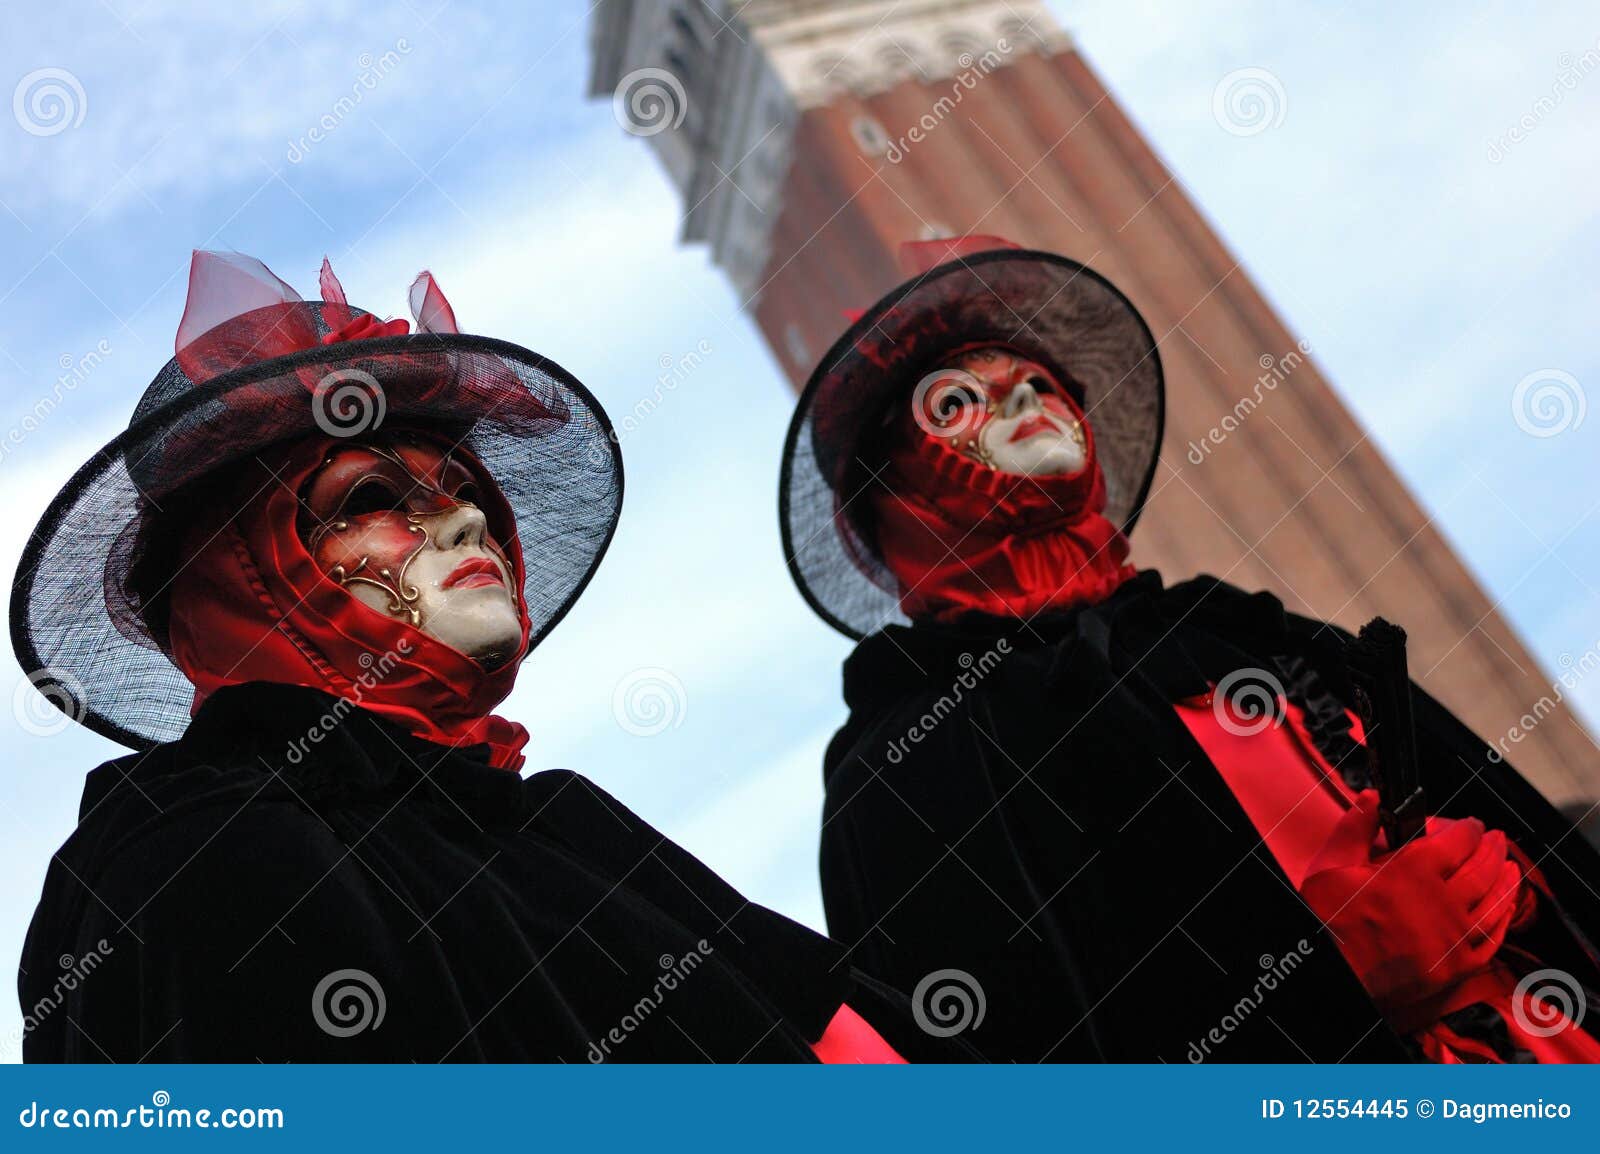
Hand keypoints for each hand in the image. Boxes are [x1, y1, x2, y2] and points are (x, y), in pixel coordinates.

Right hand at [1300, 790, 1521, 1017]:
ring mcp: (1452, 937)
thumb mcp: (1330, 867)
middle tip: (1494, 838)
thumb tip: (1373, 799)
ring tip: (1509, 866)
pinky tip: (1506, 908)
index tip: (1471, 824)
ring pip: (1494, 902)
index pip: (1457, 841)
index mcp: (1411, 872)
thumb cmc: (1327, 923)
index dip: (1469, 828)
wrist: (1333, 974)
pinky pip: (1492, 939)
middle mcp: (1440, 903)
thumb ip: (1355, 828)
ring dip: (1506, 880)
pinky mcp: (1456, 966)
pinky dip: (1503, 919)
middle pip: (1482, 868)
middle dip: (1491, 849)